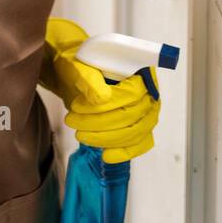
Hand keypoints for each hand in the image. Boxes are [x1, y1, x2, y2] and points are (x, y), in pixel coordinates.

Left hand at [38, 18, 161, 161]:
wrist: (78, 75)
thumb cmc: (80, 66)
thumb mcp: (78, 67)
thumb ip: (89, 79)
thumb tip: (103, 97)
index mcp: (139, 70)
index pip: (131, 94)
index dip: (104, 106)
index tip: (76, 107)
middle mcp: (149, 91)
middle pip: (132, 116)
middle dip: (99, 123)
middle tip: (72, 121)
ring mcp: (147, 111)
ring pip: (135, 132)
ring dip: (106, 138)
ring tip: (80, 134)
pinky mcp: (140, 126)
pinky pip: (141, 143)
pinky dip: (125, 152)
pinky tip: (106, 155)